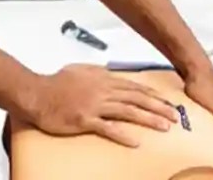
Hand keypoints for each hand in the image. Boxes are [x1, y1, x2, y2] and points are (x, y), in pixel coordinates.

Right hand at [23, 64, 179, 146]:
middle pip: (137, 98)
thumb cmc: (57, 83)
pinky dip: (122, 135)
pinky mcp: (84, 120)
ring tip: (164, 127)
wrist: (37, 94)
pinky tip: (135, 142)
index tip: (168, 102)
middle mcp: (103, 91)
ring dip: (148, 119)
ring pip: (128, 112)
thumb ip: (99, 73)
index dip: (154, 95)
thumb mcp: (82, 70)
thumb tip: (111, 74)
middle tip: (175, 116)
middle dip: (159, 107)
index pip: (135, 87)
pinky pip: (107, 128)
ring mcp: (95, 106)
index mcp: (104, 79)